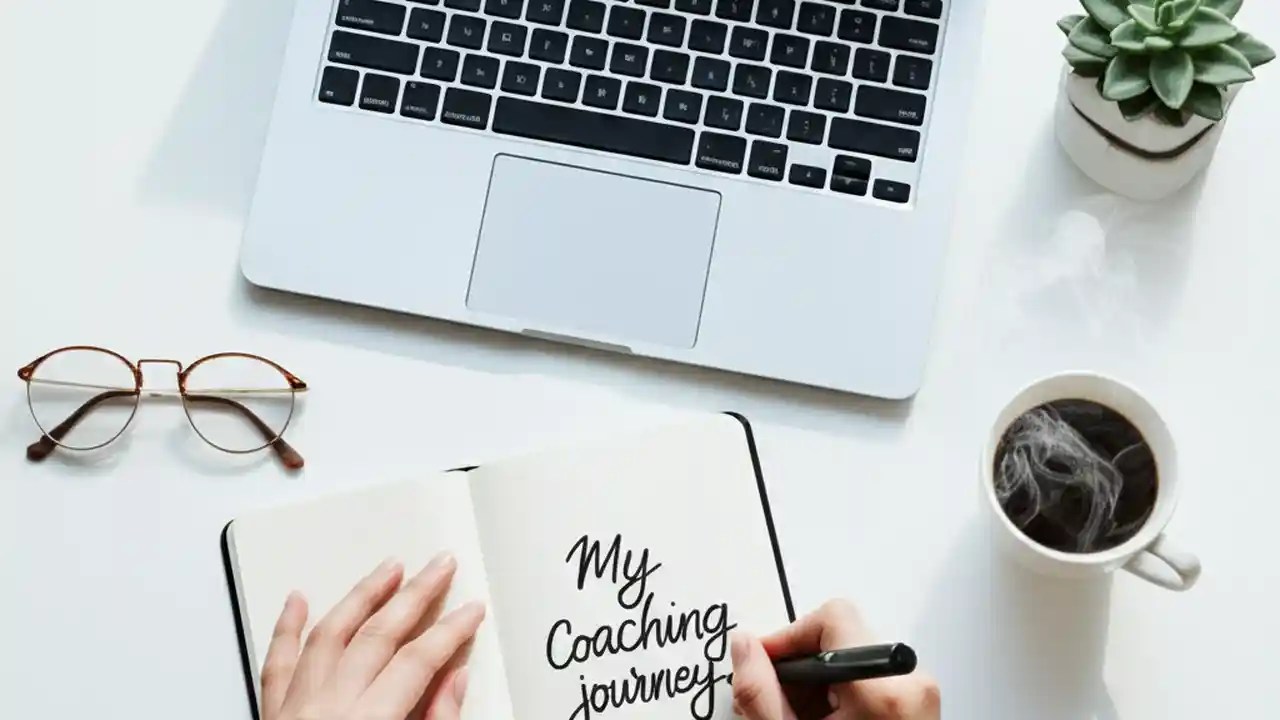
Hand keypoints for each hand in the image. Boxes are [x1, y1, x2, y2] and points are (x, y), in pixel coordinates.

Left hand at [261, 553, 485, 719]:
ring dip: (361, 596)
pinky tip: (297, 599)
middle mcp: (327, 707)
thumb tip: (455, 682)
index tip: (472, 610)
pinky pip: (277, 662)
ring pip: (329, 634)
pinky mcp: (272, 713)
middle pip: (378, 635)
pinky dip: (287, 627)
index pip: (417, 661)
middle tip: (441, 565)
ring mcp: (294, 707)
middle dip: (416, 595)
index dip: (450, 632)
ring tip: (388, 568)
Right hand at [730, 600, 939, 719]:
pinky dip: (843, 697)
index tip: (766, 662)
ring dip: (820, 686)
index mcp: (883, 687)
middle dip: (802, 668)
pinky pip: (873, 680)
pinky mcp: (922, 706)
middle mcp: (911, 682)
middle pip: (839, 638)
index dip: (788, 638)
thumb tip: (745, 649)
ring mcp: (920, 694)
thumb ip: (760, 693)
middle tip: (781, 705)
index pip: (831, 617)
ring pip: (853, 661)